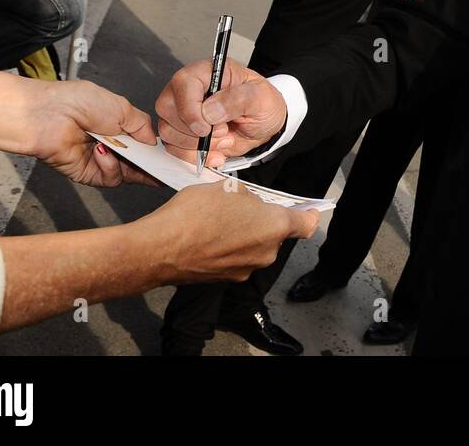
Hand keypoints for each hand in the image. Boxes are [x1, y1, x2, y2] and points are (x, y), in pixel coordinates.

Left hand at [27, 79, 159, 186]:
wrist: (46, 114)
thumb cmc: (76, 102)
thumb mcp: (121, 107)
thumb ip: (142, 126)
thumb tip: (154, 142)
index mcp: (117, 125)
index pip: (143, 144)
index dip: (156, 151)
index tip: (172, 157)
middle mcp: (109, 144)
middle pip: (138, 163)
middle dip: (150, 165)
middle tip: (163, 166)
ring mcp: (99, 161)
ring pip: (127, 174)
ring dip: (130, 165)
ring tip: (127, 152)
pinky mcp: (87, 174)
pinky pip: (110, 179)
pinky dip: (110, 168)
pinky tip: (103, 152)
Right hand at [135, 182, 318, 283]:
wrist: (160, 249)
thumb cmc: (195, 213)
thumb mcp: (227, 188)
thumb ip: (248, 197)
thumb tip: (249, 204)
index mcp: (273, 227)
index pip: (305, 225)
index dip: (308, 215)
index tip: (308, 210)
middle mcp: (266, 253)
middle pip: (274, 234)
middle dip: (263, 221)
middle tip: (241, 207)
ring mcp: (245, 269)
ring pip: (254, 247)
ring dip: (244, 235)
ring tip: (218, 221)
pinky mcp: (226, 280)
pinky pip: (235, 259)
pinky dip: (228, 249)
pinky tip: (207, 237)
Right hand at [155, 59, 286, 166]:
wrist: (265, 126)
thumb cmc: (263, 105)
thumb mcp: (260, 97)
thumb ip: (238, 99)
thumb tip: (209, 110)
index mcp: (208, 72)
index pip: (183, 82)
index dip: (190, 107)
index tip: (207, 126)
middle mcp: (190, 89)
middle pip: (166, 107)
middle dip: (194, 129)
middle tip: (223, 132)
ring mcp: (183, 111)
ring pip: (167, 130)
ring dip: (196, 145)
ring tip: (224, 140)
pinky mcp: (183, 132)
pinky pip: (173, 147)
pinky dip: (194, 156)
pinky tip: (215, 153)